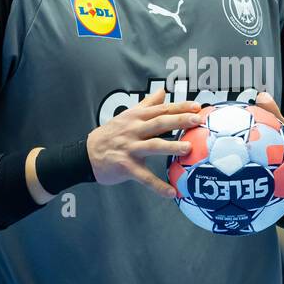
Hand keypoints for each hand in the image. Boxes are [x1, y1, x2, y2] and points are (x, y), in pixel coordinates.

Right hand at [86, 88, 201, 199]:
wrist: (86, 154)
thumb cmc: (110, 134)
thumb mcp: (127, 116)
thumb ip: (147, 105)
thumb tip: (163, 91)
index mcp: (136, 118)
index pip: (161, 110)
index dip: (179, 107)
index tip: (197, 107)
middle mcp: (134, 130)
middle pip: (159, 123)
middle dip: (179, 121)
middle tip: (197, 120)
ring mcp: (130, 148)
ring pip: (153, 146)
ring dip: (171, 147)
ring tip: (189, 149)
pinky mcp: (126, 166)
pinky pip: (144, 177)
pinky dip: (158, 186)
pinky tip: (172, 192)